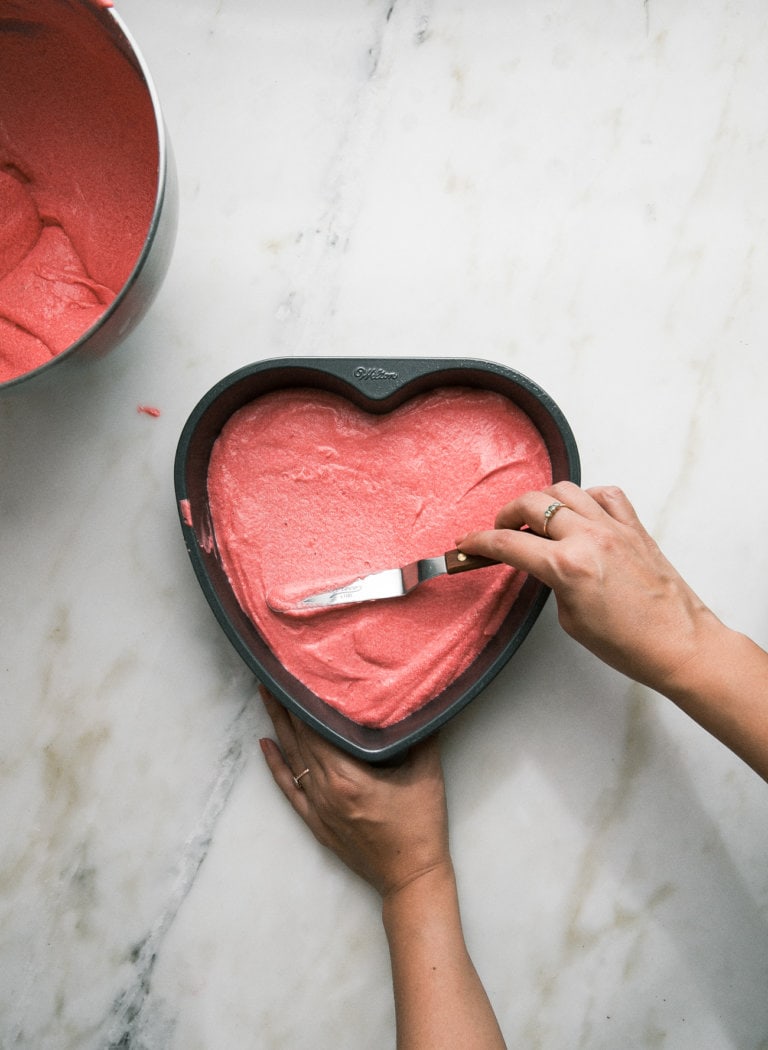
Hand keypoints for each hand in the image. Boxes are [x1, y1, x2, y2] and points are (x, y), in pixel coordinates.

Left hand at [259, 688, 449, 898]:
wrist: (412, 877)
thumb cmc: (421, 827)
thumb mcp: (427, 775)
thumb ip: (421, 735)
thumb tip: (420, 700)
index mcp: (347, 778)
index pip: (318, 731)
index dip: (305, 702)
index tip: (295, 674)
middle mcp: (326, 791)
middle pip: (300, 740)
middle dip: (286, 707)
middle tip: (273, 675)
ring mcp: (318, 808)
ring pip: (293, 759)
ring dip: (279, 728)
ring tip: (266, 698)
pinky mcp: (316, 823)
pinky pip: (289, 789)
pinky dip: (276, 766)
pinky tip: (265, 745)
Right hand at [456, 482, 725, 694]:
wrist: (679, 644)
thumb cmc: (629, 643)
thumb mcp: (570, 618)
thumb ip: (550, 580)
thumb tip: (541, 562)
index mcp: (567, 566)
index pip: (509, 543)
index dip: (480, 542)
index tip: (467, 544)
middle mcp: (589, 538)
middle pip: (531, 504)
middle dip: (506, 514)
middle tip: (499, 530)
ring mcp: (613, 527)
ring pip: (565, 490)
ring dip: (541, 499)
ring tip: (535, 518)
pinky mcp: (634, 527)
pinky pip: (605, 494)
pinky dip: (585, 497)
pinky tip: (579, 512)